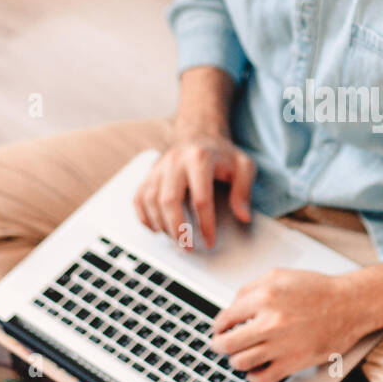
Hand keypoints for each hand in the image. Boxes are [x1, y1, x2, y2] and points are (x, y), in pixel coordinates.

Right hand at [133, 131, 254, 248]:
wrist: (199, 134)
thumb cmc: (222, 154)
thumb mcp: (243, 166)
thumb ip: (244, 191)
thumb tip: (243, 216)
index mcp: (200, 158)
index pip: (200, 199)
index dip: (205, 224)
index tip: (209, 241)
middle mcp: (175, 161)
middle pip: (169, 201)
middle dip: (178, 229)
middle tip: (188, 247)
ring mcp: (159, 168)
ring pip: (151, 201)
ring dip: (162, 226)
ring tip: (177, 240)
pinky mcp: (149, 174)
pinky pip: (139, 198)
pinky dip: (145, 217)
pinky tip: (158, 228)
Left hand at [210, 268, 364, 381]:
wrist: (350, 305)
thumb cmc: (319, 290)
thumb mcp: (280, 276)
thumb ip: (251, 288)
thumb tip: (232, 306)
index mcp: (264, 297)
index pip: (225, 319)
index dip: (218, 326)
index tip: (219, 330)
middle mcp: (270, 322)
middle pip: (227, 344)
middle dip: (219, 346)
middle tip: (220, 345)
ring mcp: (281, 345)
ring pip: (240, 362)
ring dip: (235, 361)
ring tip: (239, 356)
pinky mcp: (293, 362)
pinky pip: (262, 378)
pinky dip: (253, 377)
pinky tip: (255, 369)